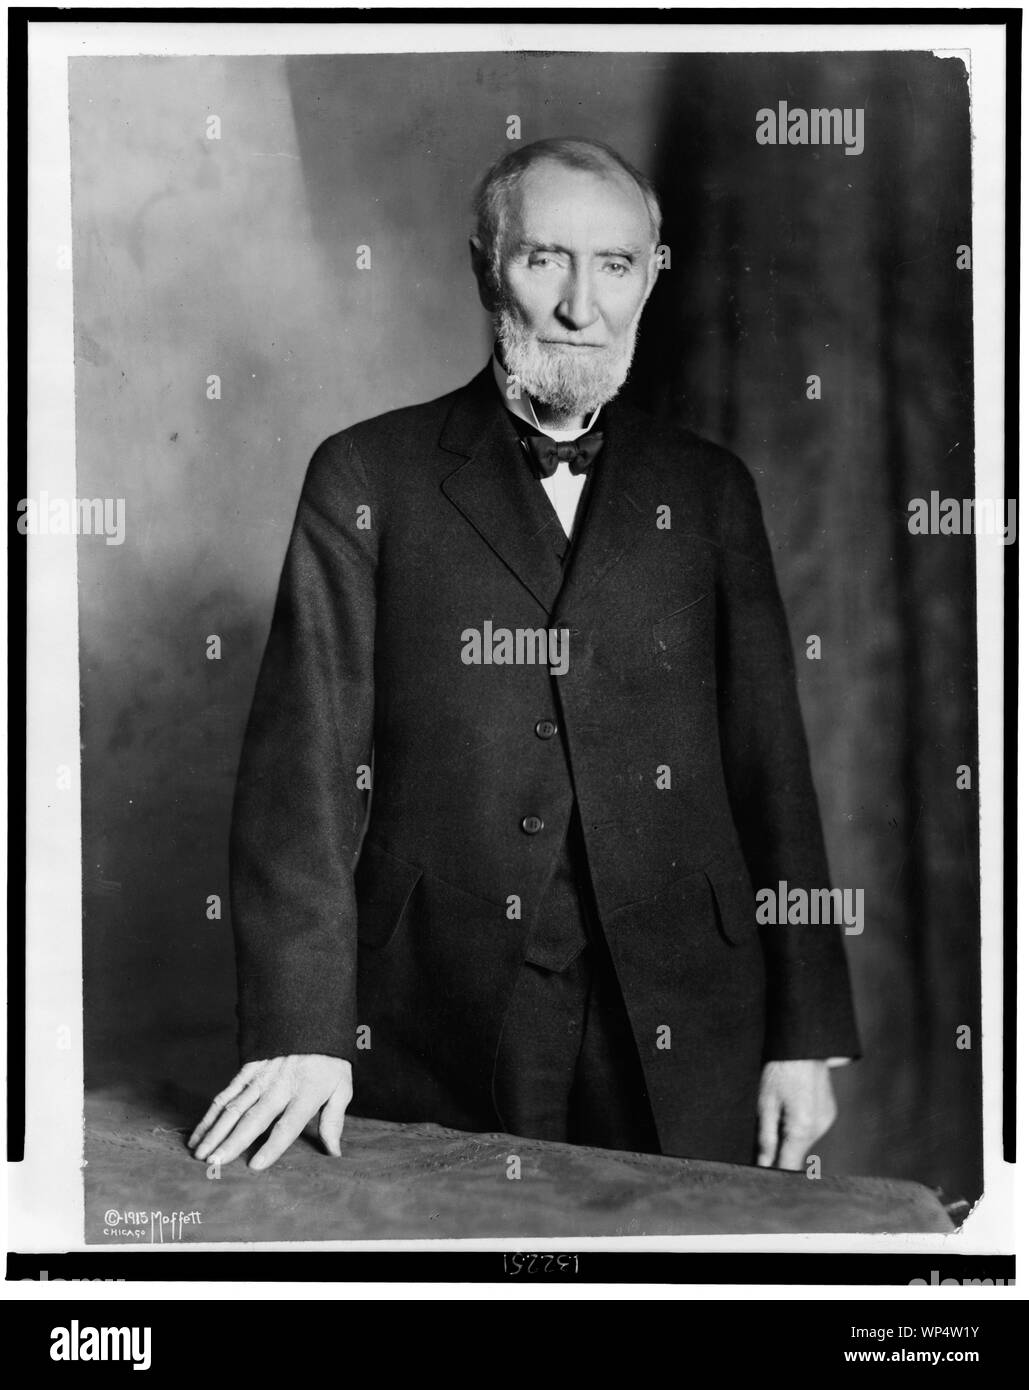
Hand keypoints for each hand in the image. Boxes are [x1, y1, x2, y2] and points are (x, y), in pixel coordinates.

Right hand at [187, 1055, 352, 1171]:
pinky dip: (211, 1114)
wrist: (312, 1018)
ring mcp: (261, 1077)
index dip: (272, 1146)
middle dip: (231, 1141)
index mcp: (306, 1093)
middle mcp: (280, 1086)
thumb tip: (334, 1153)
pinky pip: (226, 1093)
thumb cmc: (329, 1060)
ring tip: (199, 1153)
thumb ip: (334, 1121)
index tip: (255, 1166)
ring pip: (233, 1107)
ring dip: (215, 1131)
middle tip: (214, 1163)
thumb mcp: (341, 1087)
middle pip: (253, 1118)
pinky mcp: (248, 1069)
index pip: (287, 1125)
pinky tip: (199, 1132)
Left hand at [755, 1059, 836, 1169]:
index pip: (788, 1166)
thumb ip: (765, 1137)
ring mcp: (827, 1121)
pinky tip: (789, 1109)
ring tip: (776, 1115)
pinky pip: (811, 1129)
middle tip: (762, 1140)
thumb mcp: (765, 1103)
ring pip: (804, 1142)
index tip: (760, 1173)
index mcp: (803, 1128)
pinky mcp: (829, 1113)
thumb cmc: (780, 1071)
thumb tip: (762, 1164)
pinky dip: (799, 1127)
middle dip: (779, 1152)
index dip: (773, 1172)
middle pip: (797, 1155)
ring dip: (789, 1138)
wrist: (803, 1045)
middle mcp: (819, 1128)